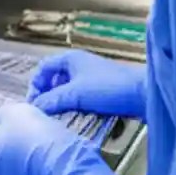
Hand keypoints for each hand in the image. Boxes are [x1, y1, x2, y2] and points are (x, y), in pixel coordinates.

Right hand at [27, 50, 145, 118]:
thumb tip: (33, 109)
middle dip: (47, 94)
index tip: (34, 103)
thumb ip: (51, 101)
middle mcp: (79, 64)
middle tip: (44, 111)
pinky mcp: (102, 89)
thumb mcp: (74, 94)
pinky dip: (74, 104)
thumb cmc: (108, 88)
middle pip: (54, 78)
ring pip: (68, 88)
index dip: (35, 85)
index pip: (43, 68)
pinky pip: (80, 95)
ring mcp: (91, 76)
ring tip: (58, 115)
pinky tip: (75, 115)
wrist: (142, 95)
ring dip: (60, 101)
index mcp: (70, 58)